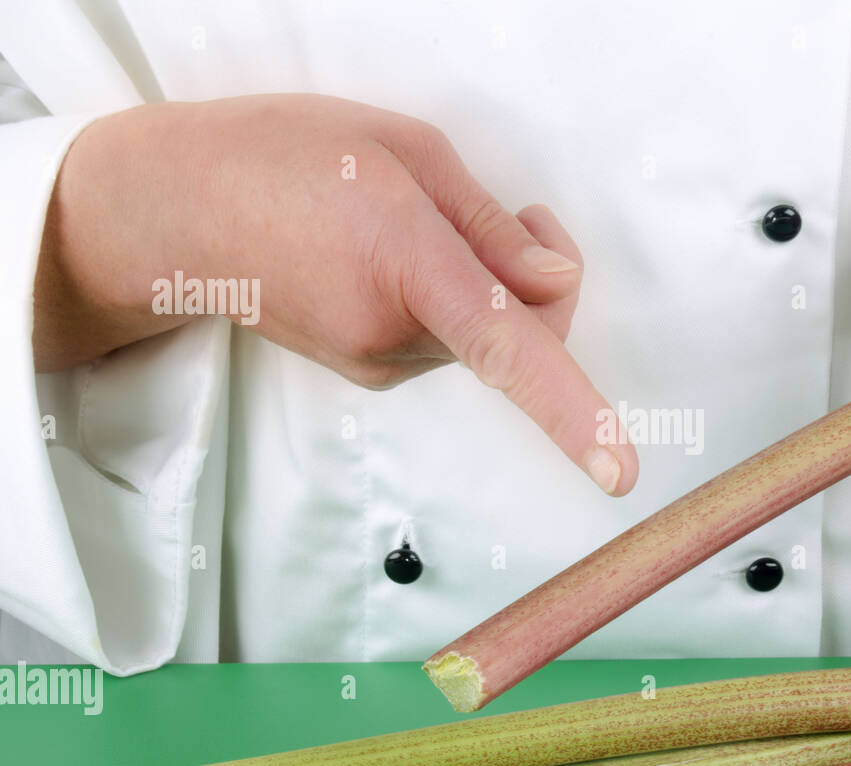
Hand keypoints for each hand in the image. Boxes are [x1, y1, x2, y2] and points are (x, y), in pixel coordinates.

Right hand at [34, 93, 637, 494]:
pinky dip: (459, 308)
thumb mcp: (403, 151)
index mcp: (404, 262)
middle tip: (520, 216)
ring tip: (422, 229)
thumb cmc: (286, 157)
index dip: (572, 411)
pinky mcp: (372, 374)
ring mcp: (380, 365)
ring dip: (495, 290)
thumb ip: (491, 226)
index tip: (619, 472)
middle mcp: (393, 334)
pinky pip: (452, 343)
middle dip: (545, 281)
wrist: (175, 214)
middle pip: (526, 332)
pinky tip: (398, 261)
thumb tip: (557, 282)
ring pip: (489, 339)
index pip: (507, 346)